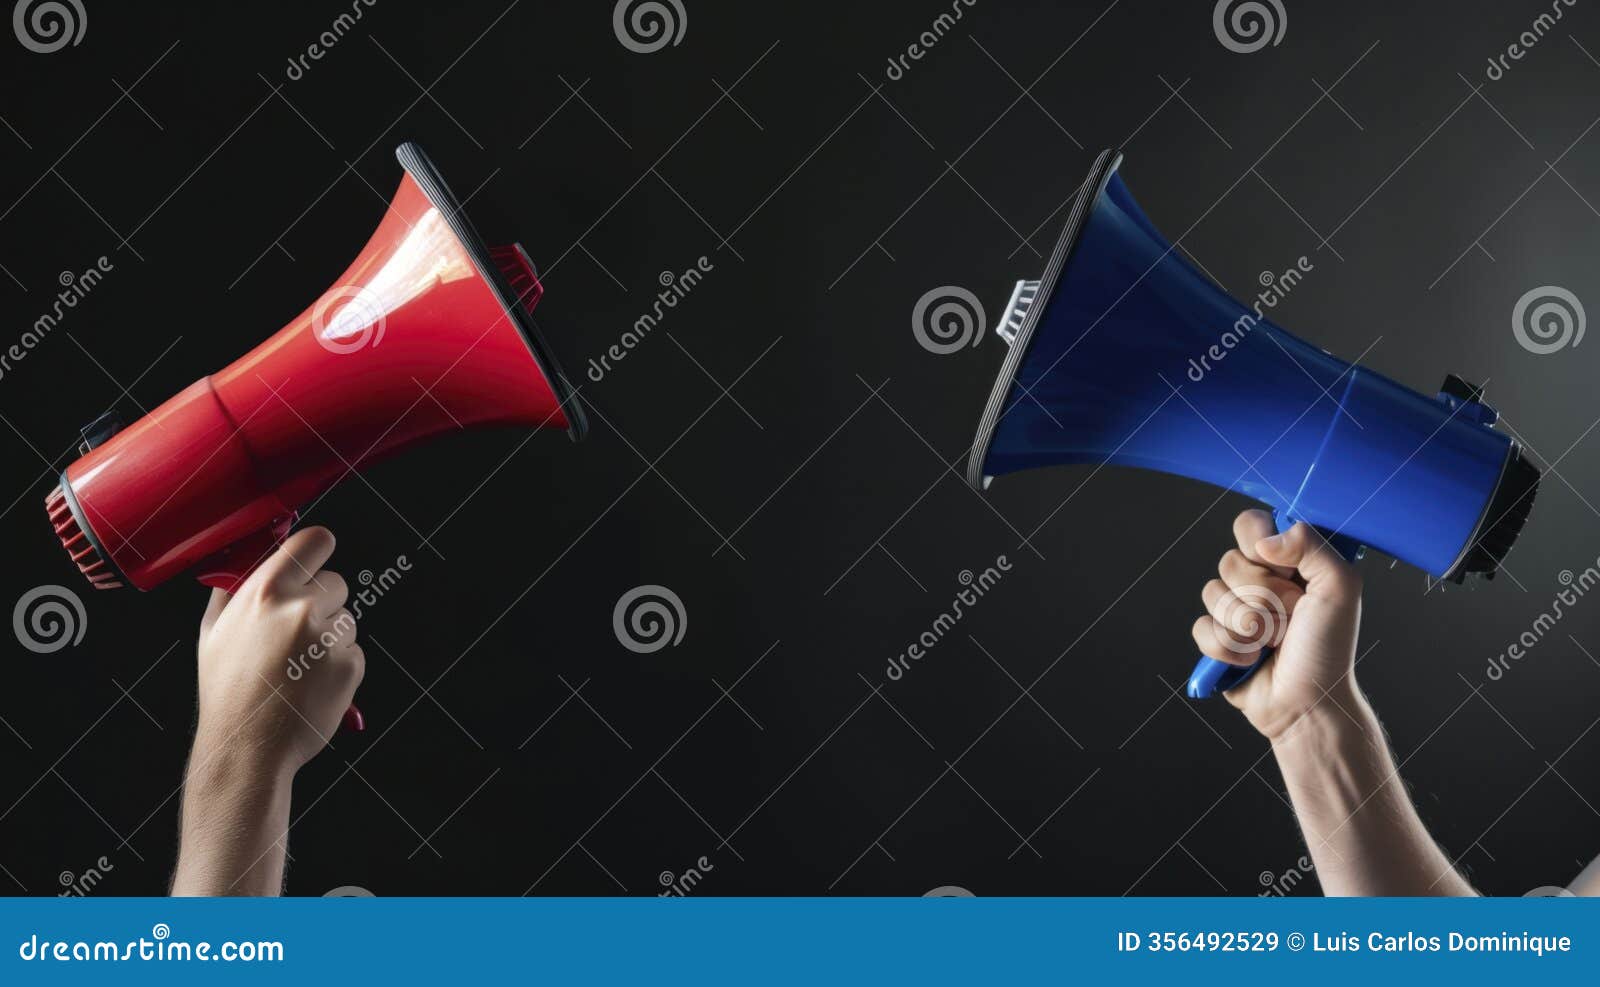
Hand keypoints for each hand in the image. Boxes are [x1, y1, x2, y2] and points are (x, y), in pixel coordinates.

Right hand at [194, 526, 363, 775]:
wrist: (248, 746)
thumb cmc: (228, 689)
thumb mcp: (214, 631)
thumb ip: (234, 588)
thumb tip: (252, 554)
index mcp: (266, 592)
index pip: (315, 541)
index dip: (317, 550)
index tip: (314, 560)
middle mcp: (301, 609)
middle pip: (336, 582)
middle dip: (322, 602)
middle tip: (294, 635)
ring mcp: (329, 638)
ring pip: (346, 620)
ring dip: (330, 637)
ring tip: (296, 668)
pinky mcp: (350, 665)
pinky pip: (354, 651)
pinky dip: (339, 665)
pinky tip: (311, 684)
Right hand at [1192, 509, 1362, 739]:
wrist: (1308, 702)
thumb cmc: (1329, 649)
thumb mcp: (1339, 588)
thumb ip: (1311, 546)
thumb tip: (1266, 540)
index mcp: (1286, 562)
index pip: (1249, 524)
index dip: (1258, 546)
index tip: (1284, 569)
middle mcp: (1257, 581)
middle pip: (1228, 561)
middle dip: (1261, 596)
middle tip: (1290, 618)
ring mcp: (1233, 610)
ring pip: (1211, 594)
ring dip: (1248, 625)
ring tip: (1273, 643)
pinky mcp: (1216, 639)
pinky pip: (1200, 628)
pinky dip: (1228, 648)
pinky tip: (1250, 660)